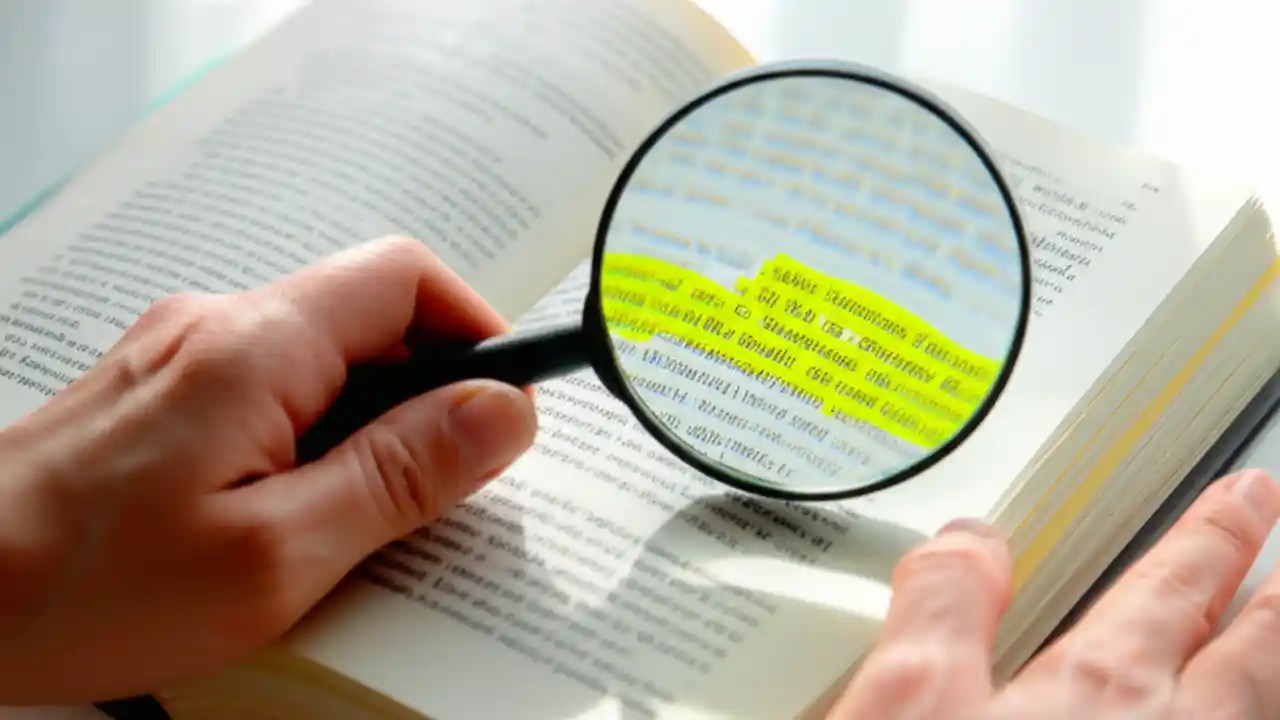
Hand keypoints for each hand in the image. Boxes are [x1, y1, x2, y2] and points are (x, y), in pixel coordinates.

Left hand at [0, 237, 537, 703]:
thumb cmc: (85, 589)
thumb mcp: (279, 554)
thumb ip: (402, 475)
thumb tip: (503, 412)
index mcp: (256, 347)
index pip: (405, 278)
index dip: (477, 331)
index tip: (505, 411)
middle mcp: (218, 327)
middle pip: (370, 318)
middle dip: (428, 395)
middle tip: (439, 491)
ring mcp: (183, 357)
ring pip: (325, 359)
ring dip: (370, 425)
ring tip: (359, 522)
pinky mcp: (163, 395)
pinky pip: (273, 390)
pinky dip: (315, 438)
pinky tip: (294, 515)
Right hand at [827, 468, 1279, 718]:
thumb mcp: (907, 700)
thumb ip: (942, 606)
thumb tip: (968, 540)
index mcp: (1101, 689)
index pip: (1176, 588)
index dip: (1215, 535)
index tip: (1248, 496)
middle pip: (1251, 657)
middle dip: (1271, 599)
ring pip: (1257, 711)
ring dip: (1271, 662)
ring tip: (1275, 629)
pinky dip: (1250, 717)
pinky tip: (1229, 718)